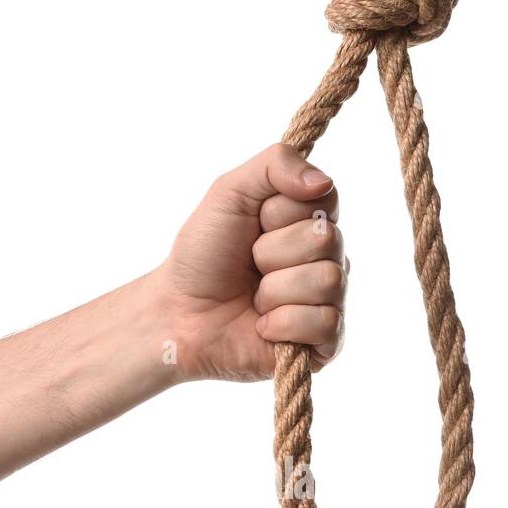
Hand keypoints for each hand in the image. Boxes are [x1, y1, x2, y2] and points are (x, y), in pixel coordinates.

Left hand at [158, 143, 346, 381]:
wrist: (178, 312)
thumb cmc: (203, 254)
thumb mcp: (229, 192)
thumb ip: (275, 164)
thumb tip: (323, 182)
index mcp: (310, 221)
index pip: (326, 197)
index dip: (280, 211)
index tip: (255, 223)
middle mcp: (327, 258)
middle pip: (327, 239)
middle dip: (271, 251)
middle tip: (249, 264)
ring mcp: (329, 300)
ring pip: (327, 280)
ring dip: (274, 289)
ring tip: (254, 297)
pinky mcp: (324, 343)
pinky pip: (325, 323)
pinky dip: (281, 324)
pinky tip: (262, 325)